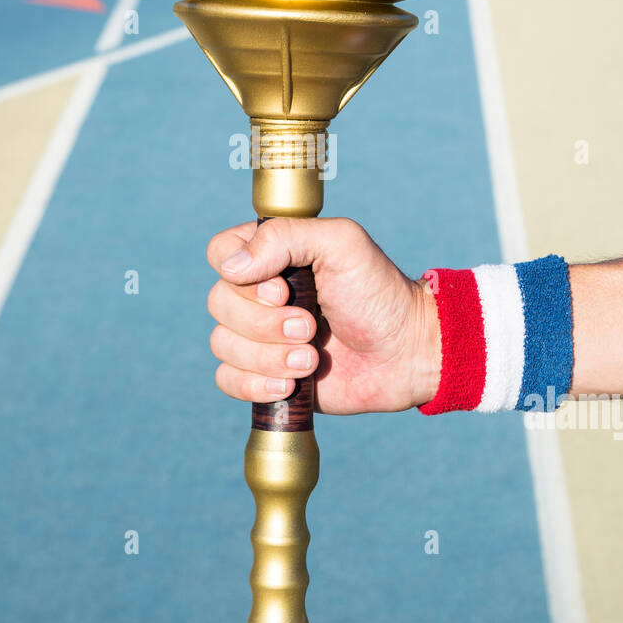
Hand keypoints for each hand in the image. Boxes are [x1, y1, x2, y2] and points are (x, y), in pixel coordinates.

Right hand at [206, 217, 439, 413]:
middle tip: (310, 326)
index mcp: (272, 254)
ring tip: (311, 359)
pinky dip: (255, 385)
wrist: (405, 354)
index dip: (242, 276)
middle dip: (265, 323)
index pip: (220, 254)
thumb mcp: (341, 244)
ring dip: (268, 356)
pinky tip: (291, 385)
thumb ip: (285, 237)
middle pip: (218, 303)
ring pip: (222, 344)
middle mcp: (259, 293)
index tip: (283, 288)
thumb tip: (230, 268)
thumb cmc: (378, 293)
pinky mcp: (264, 374)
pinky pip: (228, 380)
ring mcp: (259, 335)